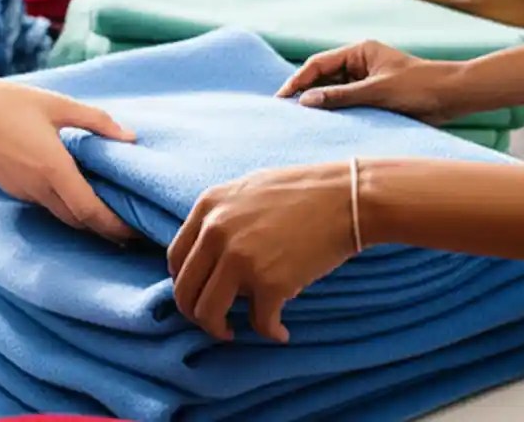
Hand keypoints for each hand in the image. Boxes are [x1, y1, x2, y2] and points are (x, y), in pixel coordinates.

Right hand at [0, 26, 136, 239]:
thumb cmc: (11, 101)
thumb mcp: (59, 104)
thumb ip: (97, 121)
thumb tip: (130, 137)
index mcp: (53, 168)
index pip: (90, 211)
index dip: (114, 226)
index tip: (136, 231)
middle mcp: (38, 187)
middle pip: (78, 221)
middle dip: (106, 230)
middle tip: (133, 231)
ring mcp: (22, 191)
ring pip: (61, 216)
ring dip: (86, 221)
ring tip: (112, 219)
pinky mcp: (12, 189)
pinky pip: (45, 205)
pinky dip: (66, 209)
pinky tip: (78, 198)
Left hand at [167, 163, 355, 340]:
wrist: (348, 198)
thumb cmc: (305, 192)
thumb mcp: (248, 189)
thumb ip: (221, 216)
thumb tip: (207, 253)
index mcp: (209, 206)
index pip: (175, 258)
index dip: (185, 284)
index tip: (201, 294)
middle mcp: (216, 232)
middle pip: (185, 291)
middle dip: (197, 314)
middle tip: (216, 321)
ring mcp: (240, 258)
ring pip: (208, 313)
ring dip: (219, 330)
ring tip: (236, 331)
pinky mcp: (269, 282)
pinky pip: (259, 322)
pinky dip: (270, 333)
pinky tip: (281, 332)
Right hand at [276, 40, 471, 124]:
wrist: (452, 97)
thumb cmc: (419, 86)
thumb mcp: (377, 91)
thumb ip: (341, 97)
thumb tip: (306, 101)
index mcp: (359, 51)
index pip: (318, 64)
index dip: (298, 80)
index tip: (282, 98)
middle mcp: (360, 63)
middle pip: (323, 77)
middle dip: (305, 93)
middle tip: (285, 112)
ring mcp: (366, 80)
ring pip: (333, 92)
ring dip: (320, 105)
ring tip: (301, 121)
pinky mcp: (373, 97)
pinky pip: (346, 104)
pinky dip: (335, 113)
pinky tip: (325, 125)